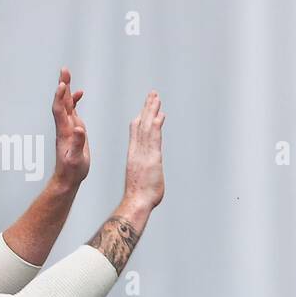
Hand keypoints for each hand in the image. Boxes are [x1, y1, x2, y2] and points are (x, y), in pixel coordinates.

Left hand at [52, 67, 89, 184]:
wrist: (69, 177)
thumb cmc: (72, 170)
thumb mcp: (75, 159)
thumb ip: (77, 144)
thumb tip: (79, 129)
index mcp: (64, 131)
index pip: (59, 110)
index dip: (60, 97)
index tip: (62, 85)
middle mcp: (64, 126)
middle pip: (61, 102)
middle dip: (63, 86)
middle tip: (64, 70)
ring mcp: (68, 126)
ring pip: (65, 104)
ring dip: (66, 89)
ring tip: (67, 74)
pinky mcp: (73, 129)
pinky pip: (72, 110)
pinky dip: (74, 100)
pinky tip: (79, 94)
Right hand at [123, 90, 164, 210]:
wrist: (137, 201)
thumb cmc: (140, 196)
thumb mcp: (144, 179)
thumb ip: (148, 171)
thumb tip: (152, 174)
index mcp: (135, 155)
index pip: (137, 132)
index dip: (141, 118)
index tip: (144, 108)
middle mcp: (138, 150)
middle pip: (142, 124)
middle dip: (147, 108)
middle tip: (152, 94)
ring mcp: (144, 153)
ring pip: (147, 126)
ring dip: (152, 111)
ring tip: (156, 97)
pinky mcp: (152, 157)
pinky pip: (153, 137)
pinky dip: (156, 124)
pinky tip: (159, 114)